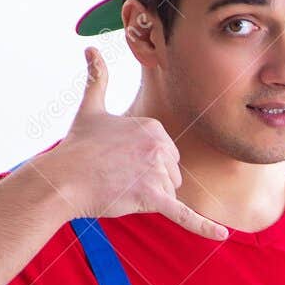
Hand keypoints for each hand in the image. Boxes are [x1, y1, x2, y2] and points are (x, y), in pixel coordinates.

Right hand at [35, 48, 227, 240]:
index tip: (121, 161)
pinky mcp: (152, 197)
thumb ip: (96, 79)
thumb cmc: (77, 148)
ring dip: (149, 198)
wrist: (62, 179)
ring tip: (121, 189)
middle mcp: (159, 146)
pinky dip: (203, 227)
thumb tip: (90, 49)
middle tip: (119, 176)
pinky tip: (221, 236)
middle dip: (152, 182)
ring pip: (170, 195)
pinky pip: (184, 215)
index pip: (168, 156)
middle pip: (173, 175)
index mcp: (154, 127)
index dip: (147, 164)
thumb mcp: (90, 108)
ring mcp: (157, 172)